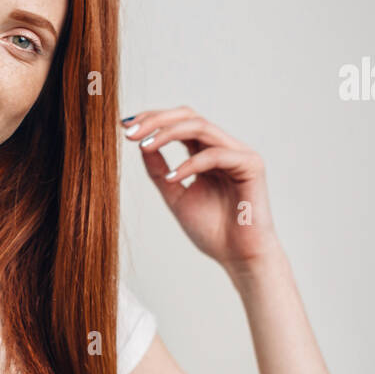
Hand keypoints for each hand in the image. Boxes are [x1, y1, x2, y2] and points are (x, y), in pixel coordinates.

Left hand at [122, 106, 278, 269]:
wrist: (239, 257)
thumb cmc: (212, 230)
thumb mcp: (175, 195)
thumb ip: (159, 170)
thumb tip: (140, 146)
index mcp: (205, 153)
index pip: (178, 123)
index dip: (152, 120)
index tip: (123, 127)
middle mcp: (223, 148)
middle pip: (188, 116)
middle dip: (156, 120)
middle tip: (129, 132)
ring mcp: (238, 154)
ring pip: (201, 127)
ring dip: (168, 133)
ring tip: (144, 146)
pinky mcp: (251, 165)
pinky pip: (216, 155)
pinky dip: (190, 164)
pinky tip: (172, 178)